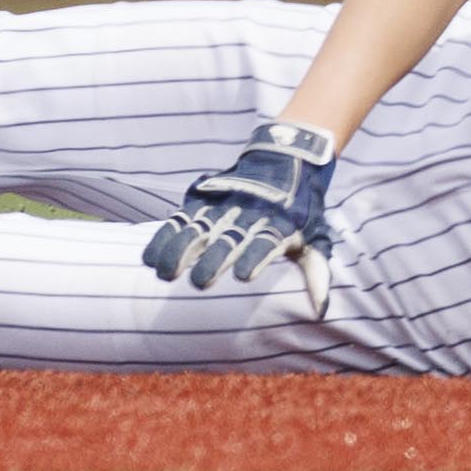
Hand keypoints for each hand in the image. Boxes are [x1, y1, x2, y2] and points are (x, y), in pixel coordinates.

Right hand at [143, 120, 337, 315]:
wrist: (286, 159)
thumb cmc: (302, 211)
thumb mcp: (317, 237)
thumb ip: (315, 274)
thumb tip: (321, 312)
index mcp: (280, 224)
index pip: (266, 242)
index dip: (255, 257)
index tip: (244, 276)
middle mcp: (249, 213)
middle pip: (229, 237)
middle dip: (213, 259)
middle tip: (199, 283)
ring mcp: (224, 203)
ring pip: (198, 227)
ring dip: (180, 250)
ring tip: (163, 273)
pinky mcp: (205, 197)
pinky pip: (180, 217)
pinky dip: (164, 236)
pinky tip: (150, 257)